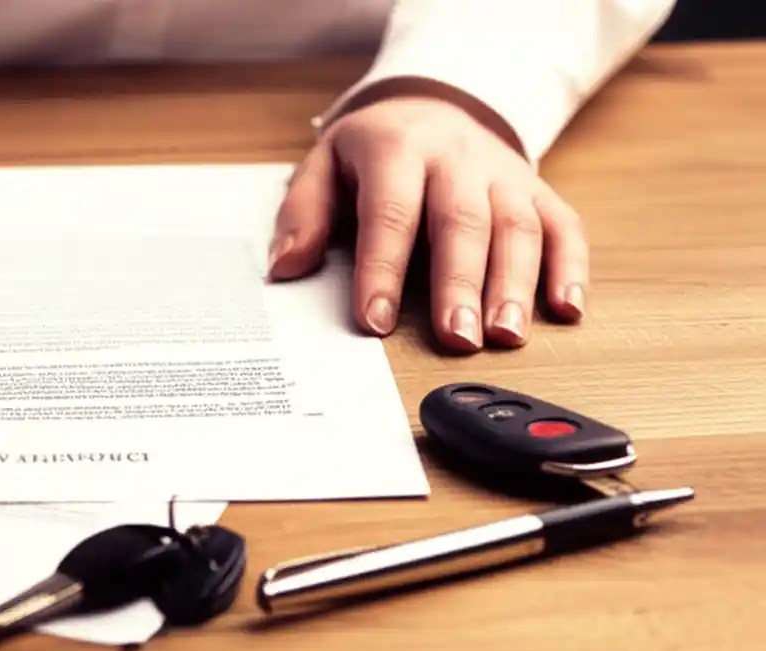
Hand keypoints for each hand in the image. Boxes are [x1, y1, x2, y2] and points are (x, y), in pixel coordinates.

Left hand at [267, 89, 586, 350]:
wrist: (432, 105)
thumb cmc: (374, 150)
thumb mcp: (324, 165)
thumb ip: (303, 215)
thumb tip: (286, 267)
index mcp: (397, 149)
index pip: (390, 211)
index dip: (382, 268)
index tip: (375, 320)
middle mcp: (457, 158)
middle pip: (462, 222)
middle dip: (460, 283)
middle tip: (456, 338)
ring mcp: (503, 174)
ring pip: (518, 227)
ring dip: (514, 285)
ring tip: (505, 336)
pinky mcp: (538, 191)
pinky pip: (563, 226)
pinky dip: (570, 269)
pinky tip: (566, 311)